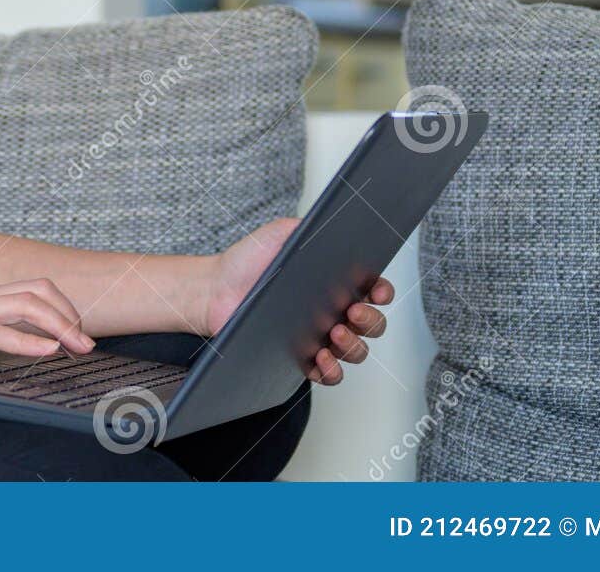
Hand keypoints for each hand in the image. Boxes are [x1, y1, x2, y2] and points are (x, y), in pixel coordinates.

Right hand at [0, 277, 96, 359]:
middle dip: (70, 314)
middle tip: (86, 342)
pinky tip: (48, 351)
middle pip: (39, 290)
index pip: (31, 286)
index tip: (75, 329)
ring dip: (62, 326)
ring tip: (80, 348)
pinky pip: (0, 332)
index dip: (60, 305)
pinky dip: (30, 342)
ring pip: (29, 306)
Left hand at [200, 217, 393, 385]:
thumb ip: (307, 228)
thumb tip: (333, 225)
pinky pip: (328, 373)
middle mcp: (333, 311)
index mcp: (335, 281)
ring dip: (354, 346)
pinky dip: (332, 371)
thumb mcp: (280, 234)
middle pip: (373, 324)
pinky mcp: (300, 358)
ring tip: (335, 334)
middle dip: (371, 320)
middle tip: (352, 310)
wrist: (216, 287)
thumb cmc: (248, 260)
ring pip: (356, 351)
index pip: (373, 290)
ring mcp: (319, 336)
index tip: (378, 291)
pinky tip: (322, 358)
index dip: (383, 292)